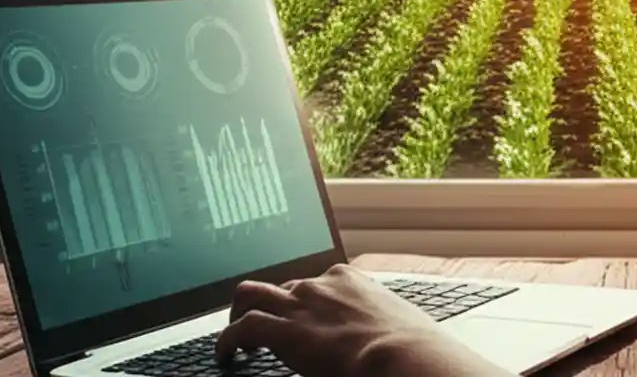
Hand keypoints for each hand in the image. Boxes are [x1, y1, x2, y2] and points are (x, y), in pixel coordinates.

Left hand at [214, 264, 507, 375]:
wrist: (401, 353)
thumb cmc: (410, 347)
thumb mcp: (398, 325)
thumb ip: (382, 325)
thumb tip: (393, 343)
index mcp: (350, 281)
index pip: (317, 281)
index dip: (306, 300)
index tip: (304, 315)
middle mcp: (321, 285)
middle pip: (283, 286)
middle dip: (273, 305)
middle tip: (268, 328)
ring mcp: (300, 304)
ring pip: (251, 294)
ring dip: (239, 312)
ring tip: (236, 335)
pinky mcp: (283, 331)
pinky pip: (242, 329)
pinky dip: (227, 340)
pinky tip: (226, 355)